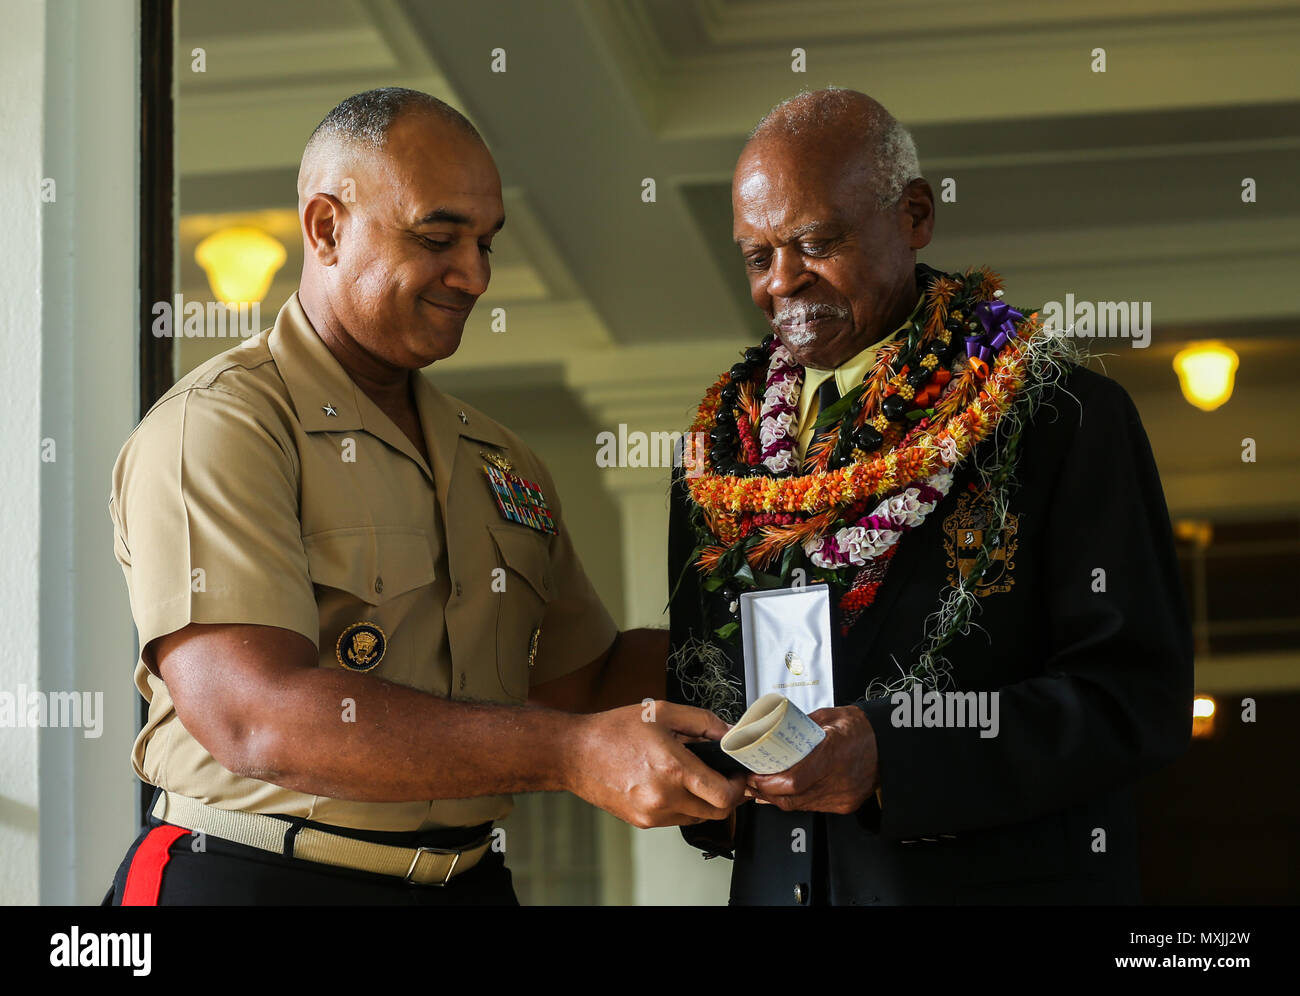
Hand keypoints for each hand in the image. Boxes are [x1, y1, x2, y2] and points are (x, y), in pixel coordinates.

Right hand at [567, 701, 746, 828]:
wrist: (575, 753)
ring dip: (704, 801)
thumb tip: (731, 735)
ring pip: (699, 817)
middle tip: (722, 776)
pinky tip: (670, 784)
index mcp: (672, 768)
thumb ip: (704, 722)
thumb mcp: (662, 712)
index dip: (738, 785)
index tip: (737, 774)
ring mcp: (652, 814)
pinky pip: (677, 819)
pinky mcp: (643, 822)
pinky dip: (683, 805)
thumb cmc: (614, 730)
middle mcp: (664, 797)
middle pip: (718, 812)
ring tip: (690, 776)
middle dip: (726, 795)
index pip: (725, 795)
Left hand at [745, 705, 877, 813]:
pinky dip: (796, 799)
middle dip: (766, 792)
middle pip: (791, 798)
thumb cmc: (861, 729)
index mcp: (832, 754)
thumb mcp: (829, 717)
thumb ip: (800, 726)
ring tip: (764, 785)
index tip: (754, 775)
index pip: (793, 781)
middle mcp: (838, 780)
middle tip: (752, 780)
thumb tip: (773, 731)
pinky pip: (813, 807)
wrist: (888, 744)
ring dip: (778, 798)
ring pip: (799, 805)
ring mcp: (842, 796)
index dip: (768, 783)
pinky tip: (786, 791)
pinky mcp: (845, 805)